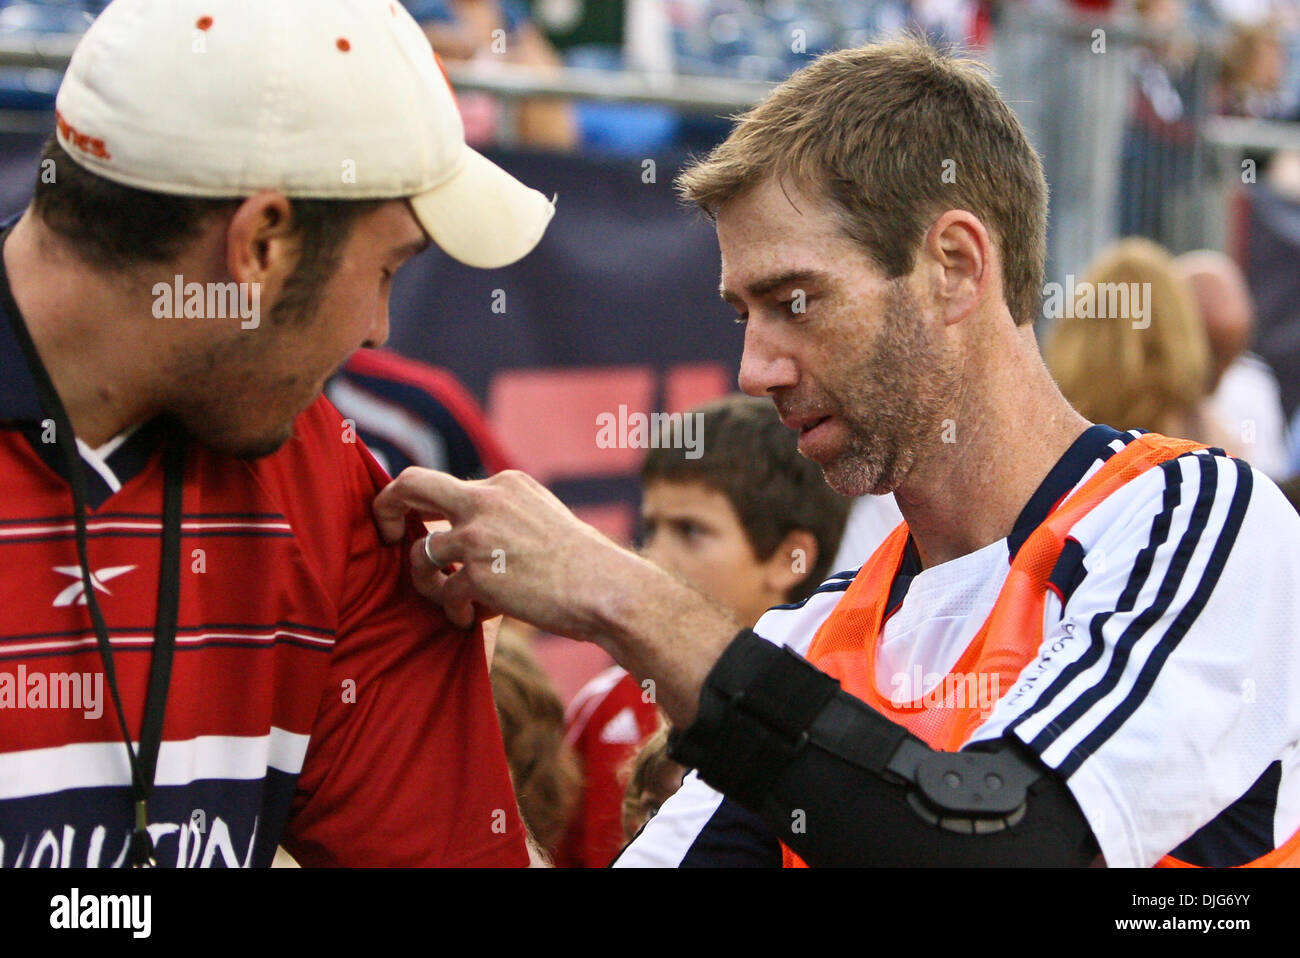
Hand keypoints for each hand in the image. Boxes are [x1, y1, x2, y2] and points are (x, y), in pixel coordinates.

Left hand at [374, 468, 648, 637]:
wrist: (607, 589)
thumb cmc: (580, 564)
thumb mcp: (540, 517)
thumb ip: (501, 516)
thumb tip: (459, 534)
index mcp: (505, 483)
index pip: (445, 484)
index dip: (422, 506)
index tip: (415, 526)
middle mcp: (487, 499)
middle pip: (411, 484)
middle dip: (387, 507)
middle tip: (387, 536)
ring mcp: (480, 535)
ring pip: (422, 553)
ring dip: (427, 581)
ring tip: (448, 598)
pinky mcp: (478, 574)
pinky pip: (445, 593)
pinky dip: (454, 610)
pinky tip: (471, 620)